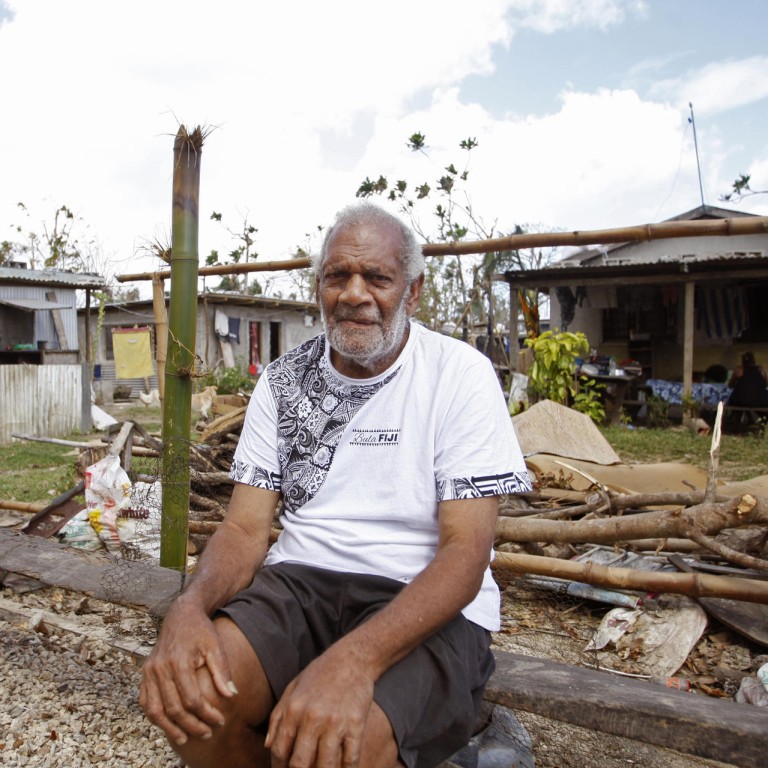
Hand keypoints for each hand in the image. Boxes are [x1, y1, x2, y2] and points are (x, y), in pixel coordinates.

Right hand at [139, 598, 236, 744]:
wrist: (181, 614)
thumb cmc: (201, 630)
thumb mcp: (216, 646)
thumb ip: (222, 671)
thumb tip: (231, 695)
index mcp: (179, 662)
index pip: (192, 699)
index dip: (206, 714)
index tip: (220, 721)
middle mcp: (160, 669)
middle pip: (174, 709)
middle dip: (191, 725)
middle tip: (207, 733)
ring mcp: (150, 672)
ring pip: (156, 710)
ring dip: (170, 728)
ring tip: (186, 738)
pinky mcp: (145, 673)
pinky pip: (145, 702)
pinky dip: (155, 717)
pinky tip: (169, 724)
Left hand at [265, 646, 374, 767]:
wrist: (352, 658)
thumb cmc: (320, 674)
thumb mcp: (292, 688)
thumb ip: (278, 716)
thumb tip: (268, 746)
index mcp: (294, 709)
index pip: (279, 751)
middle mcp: (312, 717)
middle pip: (300, 763)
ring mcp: (336, 722)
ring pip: (325, 766)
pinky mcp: (356, 724)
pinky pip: (351, 759)